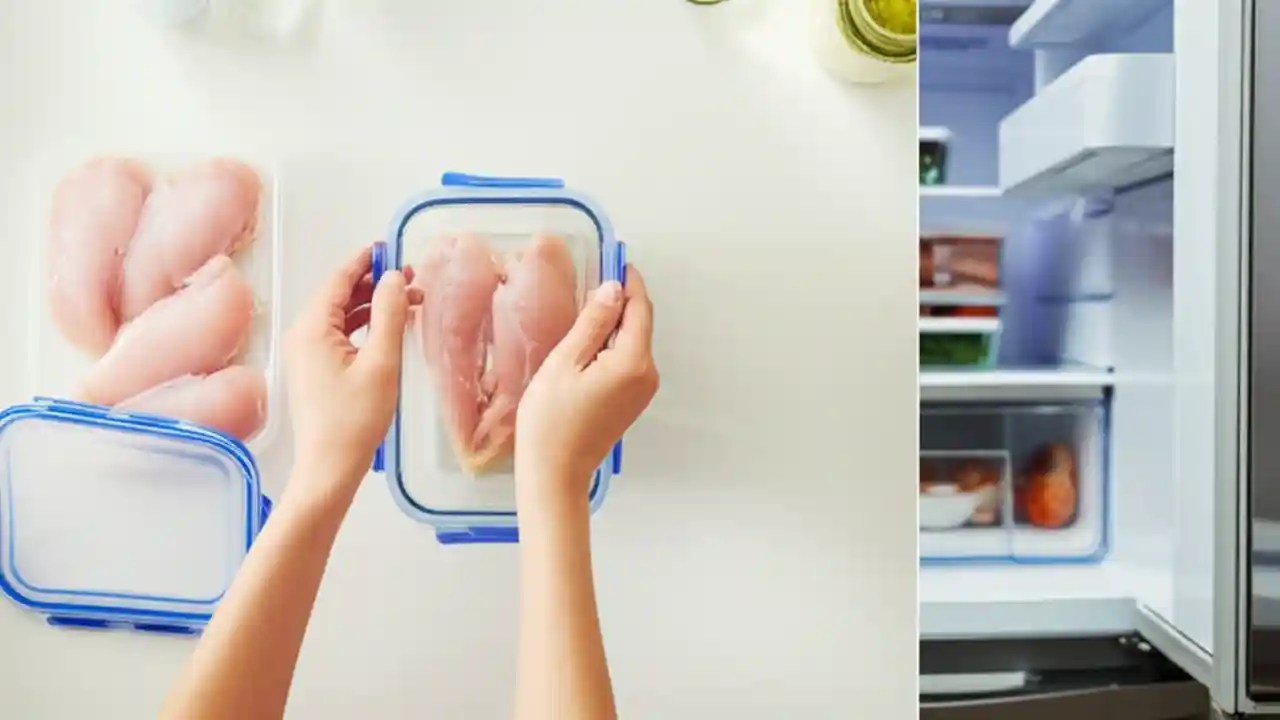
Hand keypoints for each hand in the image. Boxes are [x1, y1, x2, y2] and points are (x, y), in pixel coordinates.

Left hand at [284, 247, 422, 489]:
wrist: (329, 468)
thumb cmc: (355, 419)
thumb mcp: (381, 363)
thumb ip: (389, 315)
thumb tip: (394, 278)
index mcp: (312, 328)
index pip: (339, 279)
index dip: (367, 261)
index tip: (392, 248)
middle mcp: (302, 335)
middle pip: (339, 296)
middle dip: (375, 284)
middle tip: (412, 278)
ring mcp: (306, 354)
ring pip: (341, 317)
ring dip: (372, 306)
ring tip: (409, 302)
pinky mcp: (314, 371)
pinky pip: (339, 336)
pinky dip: (364, 327)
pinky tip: (389, 329)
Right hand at [515, 264, 658, 507]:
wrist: (555, 473)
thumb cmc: (551, 421)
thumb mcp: (565, 362)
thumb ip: (592, 323)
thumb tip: (613, 289)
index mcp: (633, 361)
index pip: (639, 308)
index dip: (628, 281)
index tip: (614, 259)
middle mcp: (647, 374)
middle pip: (638, 323)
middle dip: (619, 301)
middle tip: (590, 281)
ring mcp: (642, 390)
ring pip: (632, 341)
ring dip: (611, 325)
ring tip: (580, 315)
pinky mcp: (632, 400)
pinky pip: (627, 360)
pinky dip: (610, 346)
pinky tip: (584, 347)